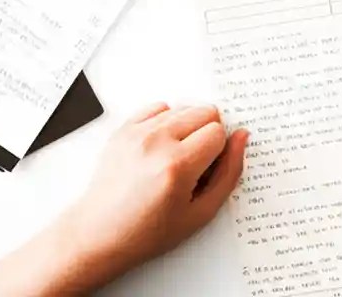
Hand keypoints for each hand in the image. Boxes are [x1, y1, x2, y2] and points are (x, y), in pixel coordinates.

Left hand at [0, 102, 247, 296]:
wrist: (99, 233)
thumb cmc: (148, 231)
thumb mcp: (201, 213)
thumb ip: (229, 173)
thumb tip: (241, 138)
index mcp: (178, 166)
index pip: (219, 131)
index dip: (219, 152)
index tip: (206, 171)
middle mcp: (156, 143)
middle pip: (205, 112)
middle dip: (207, 134)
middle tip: (194, 163)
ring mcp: (137, 133)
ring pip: (184, 107)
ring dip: (187, 127)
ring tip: (175, 157)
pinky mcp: (123, 129)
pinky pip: (158, 107)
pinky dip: (165, 122)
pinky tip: (161, 146)